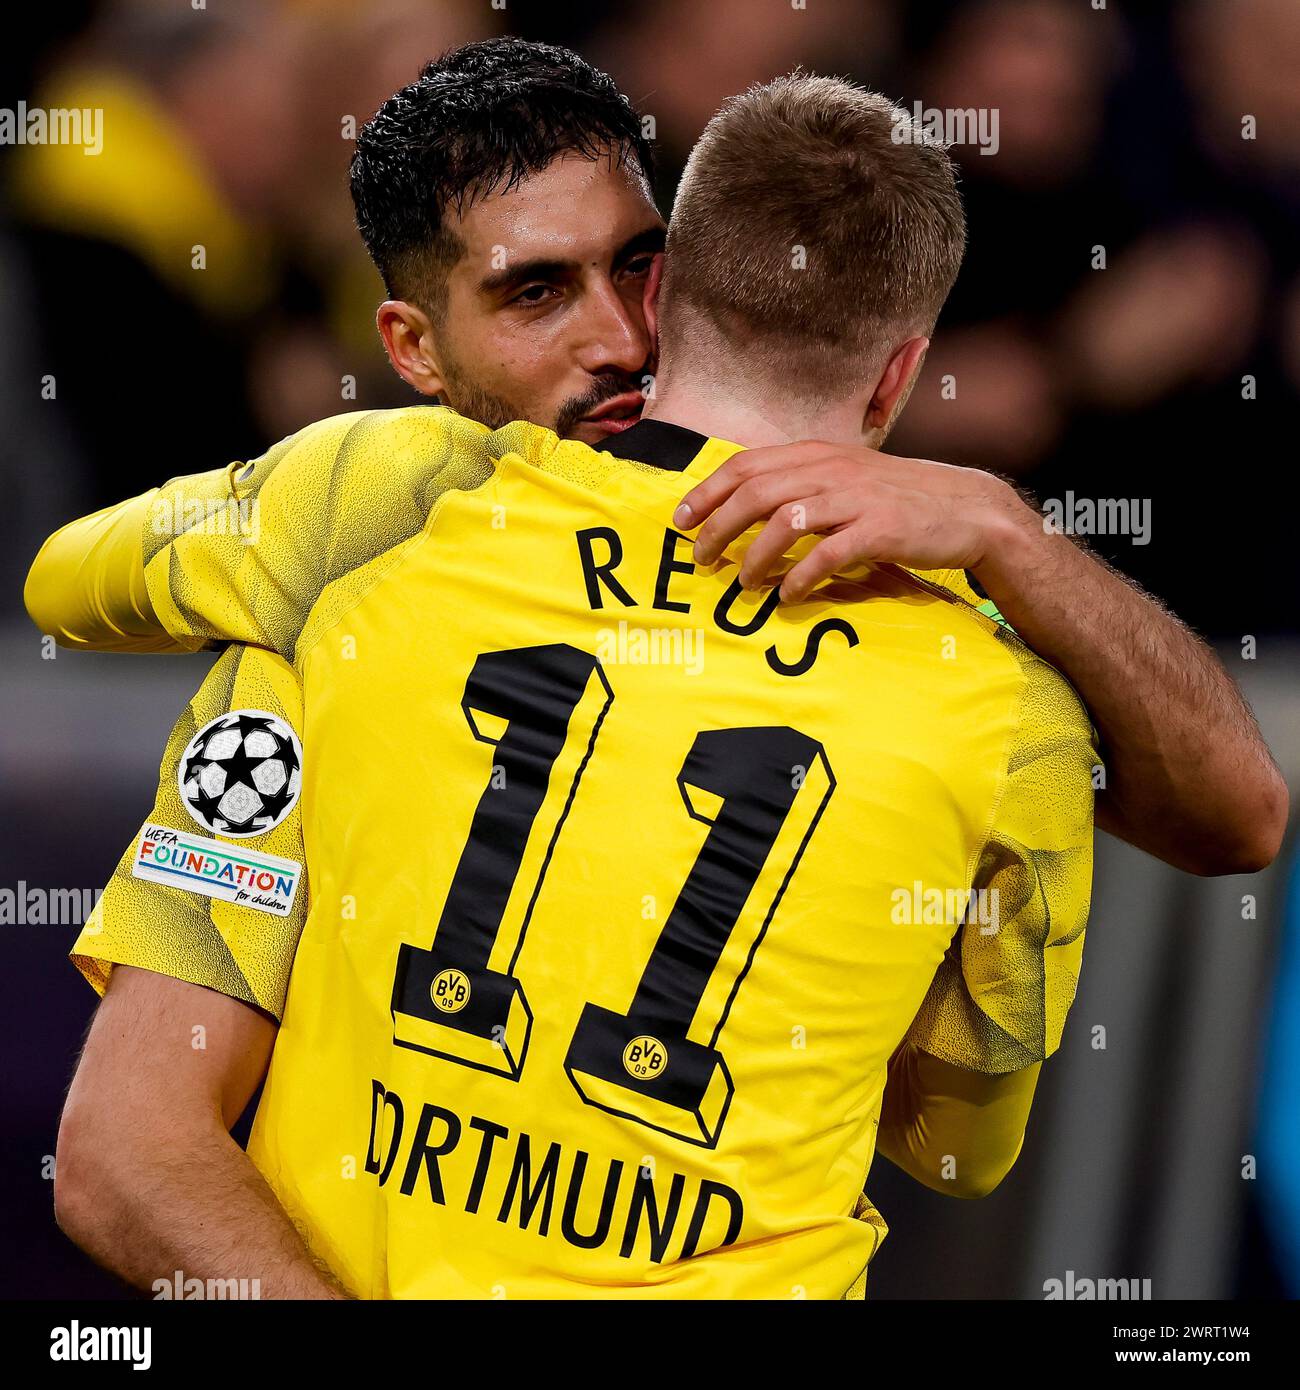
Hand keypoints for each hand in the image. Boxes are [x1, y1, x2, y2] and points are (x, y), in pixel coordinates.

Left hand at [672, 440, 1029, 602]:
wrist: (967, 508)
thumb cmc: (897, 498)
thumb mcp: (845, 478)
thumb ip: (801, 484)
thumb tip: (746, 505)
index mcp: (817, 454)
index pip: (746, 464)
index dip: (707, 491)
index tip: (681, 519)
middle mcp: (831, 469)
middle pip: (756, 492)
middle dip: (718, 526)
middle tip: (700, 558)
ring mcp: (856, 498)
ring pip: (786, 521)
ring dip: (755, 555)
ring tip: (742, 582)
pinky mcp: (880, 529)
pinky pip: (828, 553)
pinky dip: (801, 576)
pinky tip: (788, 594)